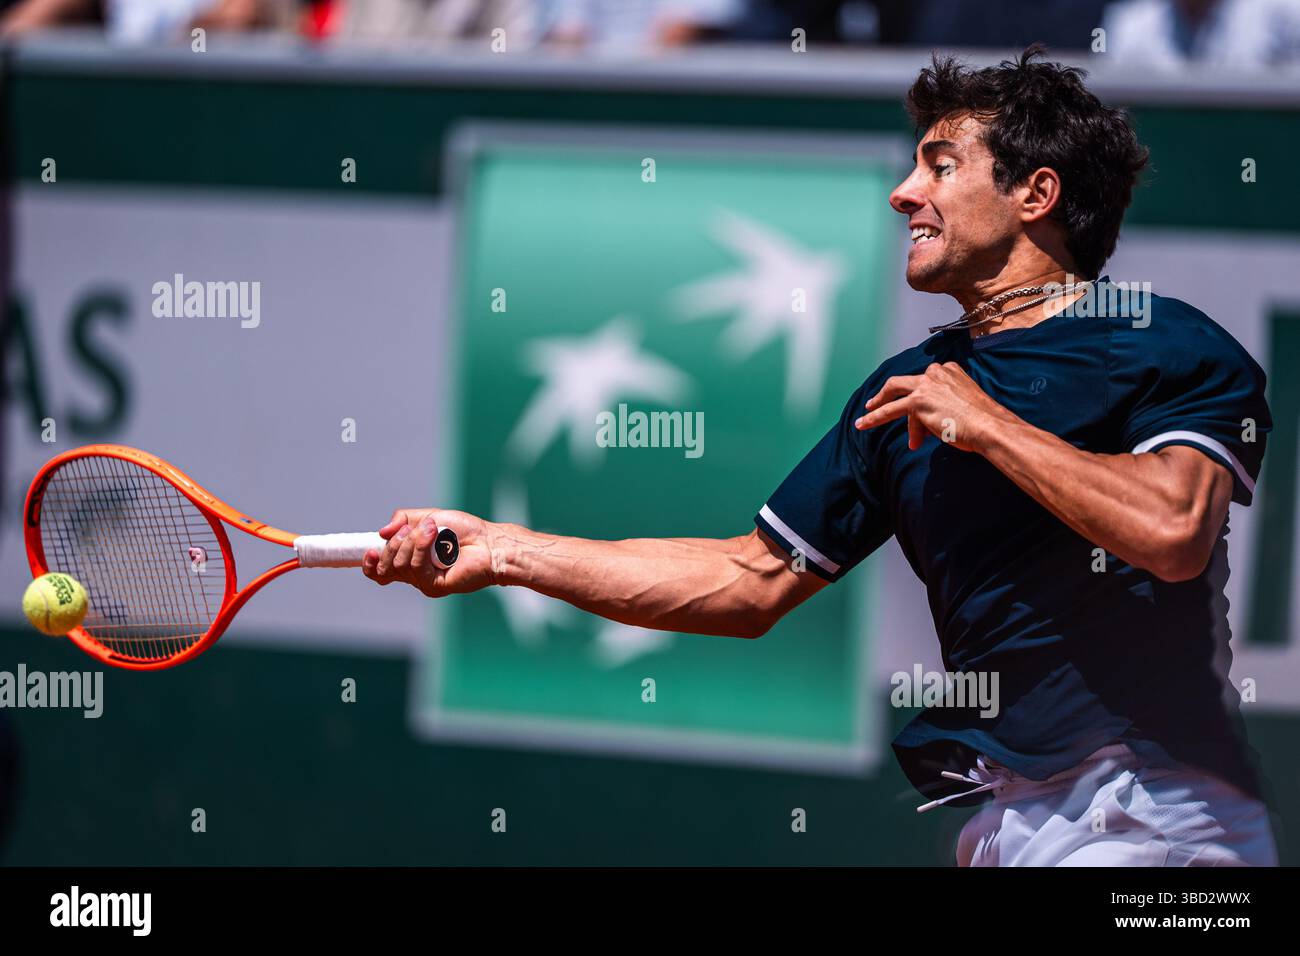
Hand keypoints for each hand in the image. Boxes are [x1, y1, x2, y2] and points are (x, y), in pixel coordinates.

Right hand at [362, 508, 495, 597]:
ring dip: (411, 541)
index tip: (370, 550)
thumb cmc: (464, 530)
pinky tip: (432, 534)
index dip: (369, 563)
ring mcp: (423, 582)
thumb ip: (403, 521)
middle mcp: (414, 574)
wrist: (489, 542)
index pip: (379, 570)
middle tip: (408, 529)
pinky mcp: (434, 586)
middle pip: (384, 568)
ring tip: (430, 529)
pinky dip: (421, 546)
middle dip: (392, 545)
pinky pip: (416, 566)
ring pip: (399, 565)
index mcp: (409, 559)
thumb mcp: (428, 517)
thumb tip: (381, 533)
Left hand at [853, 362, 1008, 451]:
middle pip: (905, 381)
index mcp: (951, 371)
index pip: (927, 384)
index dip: (921, 402)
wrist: (989, 426)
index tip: (918, 416)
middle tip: (875, 402)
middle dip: (887, 392)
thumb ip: (945, 408)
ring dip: (877, 408)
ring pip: (894, 394)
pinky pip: (890, 411)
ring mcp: (926, 386)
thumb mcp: (964, 406)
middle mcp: (936, 373)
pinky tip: (864, 425)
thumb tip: (925, 428)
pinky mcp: (917, 401)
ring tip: (864, 421)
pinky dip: (875, 418)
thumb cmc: (984, 422)